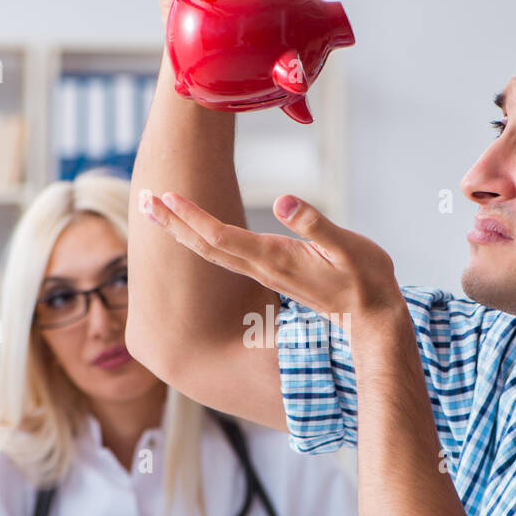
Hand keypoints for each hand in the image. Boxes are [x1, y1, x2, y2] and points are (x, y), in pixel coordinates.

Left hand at [140, 190, 402, 332]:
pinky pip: (226, 256)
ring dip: (183, 231)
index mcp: (273, 258)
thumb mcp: (348, 248)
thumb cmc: (366, 282)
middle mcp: (262, 267)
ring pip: (212, 252)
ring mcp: (264, 273)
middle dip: (173, 223)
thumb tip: (283, 200)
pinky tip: (197, 232)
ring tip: (160, 211)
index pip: (220, 237)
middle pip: (205, 245)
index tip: (164, 196)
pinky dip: (203, 240)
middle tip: (144, 198)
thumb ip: (315, 226)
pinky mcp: (271, 273)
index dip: (190, 217)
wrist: (372, 320)